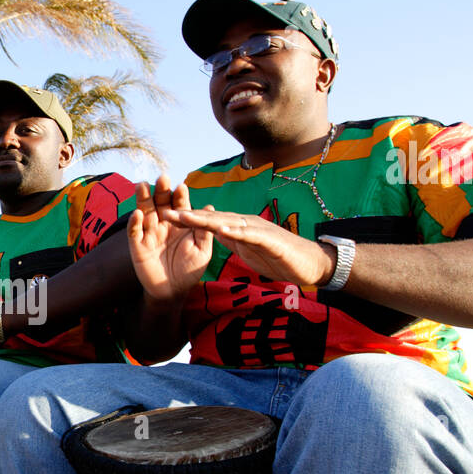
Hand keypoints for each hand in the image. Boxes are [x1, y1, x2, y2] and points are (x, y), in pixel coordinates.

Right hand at [128, 176, 214, 305]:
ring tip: (142, 185)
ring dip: (143, 199)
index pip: (179, 205)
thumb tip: (210, 206)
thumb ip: (204, 231)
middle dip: (161, 190)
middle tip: (162, 177)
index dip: (179, 196)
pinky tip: (137, 214)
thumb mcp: (202, 251)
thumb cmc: (190, 270)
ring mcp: (149, 233)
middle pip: (160, 203)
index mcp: (180, 223)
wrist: (173, 291)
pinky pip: (134, 232)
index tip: (182, 187)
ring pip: (144, 212)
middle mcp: (163, 224)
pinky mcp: (137, 246)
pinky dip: (134, 223)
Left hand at [162, 206, 334, 286]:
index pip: (207, 222)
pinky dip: (234, 231)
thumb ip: (232, 239)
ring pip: (226, 222)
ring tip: (182, 216)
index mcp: (238, 228)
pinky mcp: (270, 239)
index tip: (163, 217)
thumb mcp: (248, 250)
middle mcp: (245, 224)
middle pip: (211, 218)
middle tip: (162, 210)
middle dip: (187, 215)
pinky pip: (249, 234)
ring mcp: (258, 229)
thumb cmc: (279, 257)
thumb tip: (215, 232)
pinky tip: (219, 228)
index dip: (185, 219)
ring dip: (204, 219)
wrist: (310, 263)